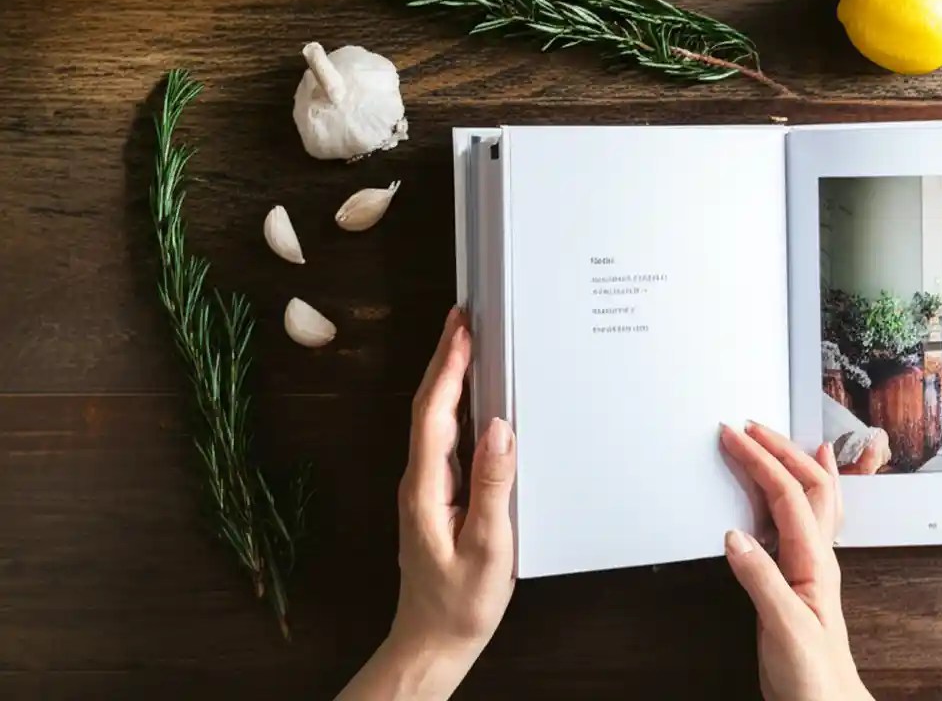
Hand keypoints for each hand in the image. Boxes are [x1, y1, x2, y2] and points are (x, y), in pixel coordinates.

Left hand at [337, 308, 516, 700]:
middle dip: (444, 359)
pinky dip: (459, 409)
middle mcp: (419, 481)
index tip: (461, 329)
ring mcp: (425, 489)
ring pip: (435, 421)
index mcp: (426, 489)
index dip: (446, 368)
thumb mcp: (488, 548)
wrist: (432, 643)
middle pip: (428, 407)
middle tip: (463, 318)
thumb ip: (494, 487)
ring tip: (470, 346)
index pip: (433, 414)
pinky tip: (477, 403)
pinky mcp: (437, 498)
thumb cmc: (460, 604)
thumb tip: (502, 429)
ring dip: (449, 380)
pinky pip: (446, 441)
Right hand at [720, 422, 874, 700]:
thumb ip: (761, 580)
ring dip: (795, 466)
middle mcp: (818, 559)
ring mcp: (811, 570)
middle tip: (751, 427)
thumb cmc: (814, 677)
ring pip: (812, 502)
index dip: (762, 460)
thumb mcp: (784, 627)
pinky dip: (794, 500)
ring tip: (784, 443)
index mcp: (814, 563)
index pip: (788, 495)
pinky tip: (787, 501)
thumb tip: (734, 535)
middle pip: (809, 486)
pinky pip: (801, 526)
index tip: (734, 436)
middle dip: (781, 450)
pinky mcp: (798, 584)